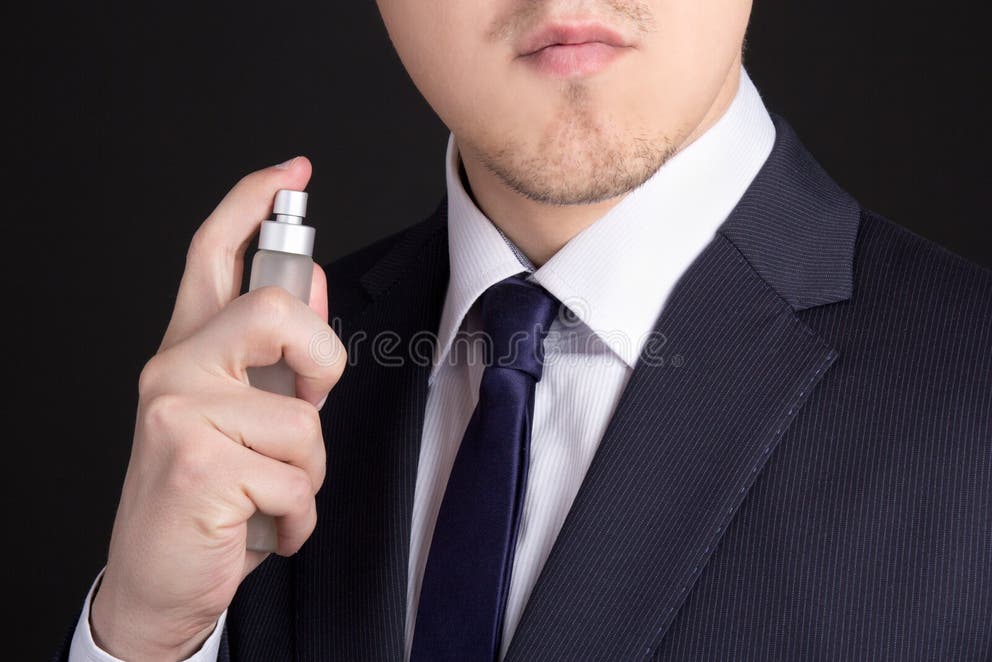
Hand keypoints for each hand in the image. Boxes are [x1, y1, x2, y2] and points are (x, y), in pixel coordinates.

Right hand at [89, 157, 345, 659]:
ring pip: (302, 419)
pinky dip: (298, 518)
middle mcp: (174, 369)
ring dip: (308, 472)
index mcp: (188, 351)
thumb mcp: (242, 416)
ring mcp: (179, 414)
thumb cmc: (207, 497)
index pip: (212, 254)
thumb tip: (316, 285)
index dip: (250, 203)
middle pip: (273, 312)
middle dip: (322, 361)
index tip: (291, 171)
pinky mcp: (196, 466)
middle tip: (309, 401)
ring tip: (270, 491)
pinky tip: (263, 526)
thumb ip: (276, 354)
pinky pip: (296, 481)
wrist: (158, 579)